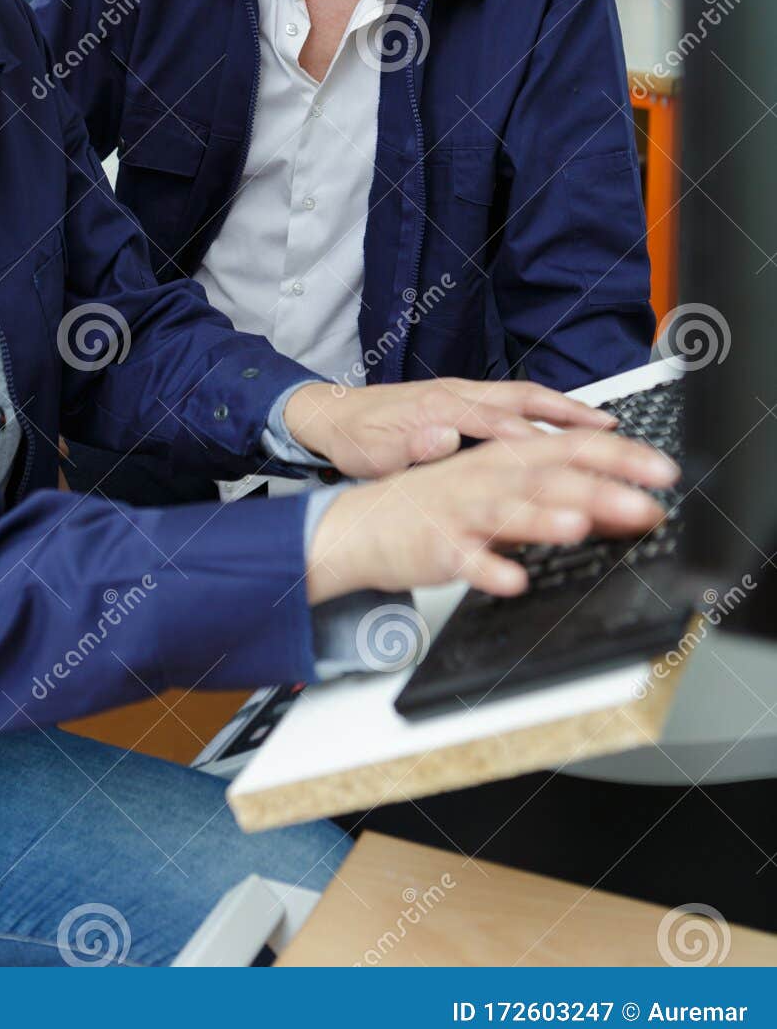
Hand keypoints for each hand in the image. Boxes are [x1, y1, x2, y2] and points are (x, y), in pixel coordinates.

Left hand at [282, 377, 616, 479]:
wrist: (332, 414)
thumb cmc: (354, 438)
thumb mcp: (372, 452)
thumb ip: (408, 446)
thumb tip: (442, 436)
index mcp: (439, 408)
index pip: (495, 423)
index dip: (532, 440)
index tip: (567, 457)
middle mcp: (458, 394)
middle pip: (523, 399)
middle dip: (570, 414)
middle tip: (613, 432)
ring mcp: (464, 393)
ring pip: (526, 396)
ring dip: (568, 409)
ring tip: (609, 425)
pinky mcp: (466, 400)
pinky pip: (517, 401)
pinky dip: (549, 410)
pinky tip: (571, 425)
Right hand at [306, 426, 677, 604]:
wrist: (364, 523)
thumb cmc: (439, 504)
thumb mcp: (502, 489)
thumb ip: (561, 494)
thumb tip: (626, 503)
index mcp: (507, 457)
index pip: (573, 447)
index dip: (620, 456)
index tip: (664, 472)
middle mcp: (487, 478)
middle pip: (548, 478)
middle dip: (600, 490)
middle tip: (645, 506)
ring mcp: (461, 512)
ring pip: (508, 512)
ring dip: (543, 519)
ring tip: (578, 527)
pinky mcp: (437, 548)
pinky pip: (466, 560)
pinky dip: (490, 570)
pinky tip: (514, 581)